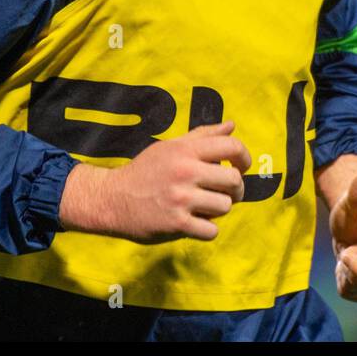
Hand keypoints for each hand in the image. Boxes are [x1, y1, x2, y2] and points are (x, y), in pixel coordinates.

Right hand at [59, 121, 250, 243]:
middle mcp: (184, 171)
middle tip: (225, 192)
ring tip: (204, 206)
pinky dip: (207, 229)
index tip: (241, 166)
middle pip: (234, 180)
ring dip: (219, 210)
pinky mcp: (176, 223)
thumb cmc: (145, 171)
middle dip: (236, 189)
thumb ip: (202, 136)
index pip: (231, 146)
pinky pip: (211, 230)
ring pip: (225, 206)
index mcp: (185, 150)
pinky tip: (194, 222)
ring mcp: (181, 198)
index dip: (244, 157)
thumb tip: (231, 125)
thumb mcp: (170, 147)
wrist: (111, 199)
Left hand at [329, 171, 356, 302]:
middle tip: (352, 246)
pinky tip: (349, 265)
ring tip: (352, 253)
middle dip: (348, 265)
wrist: (354, 226)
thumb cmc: (354, 212)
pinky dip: (343, 281)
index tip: (349, 250)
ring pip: (356, 290)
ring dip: (344, 273)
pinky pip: (351, 296)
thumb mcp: (350, 203)